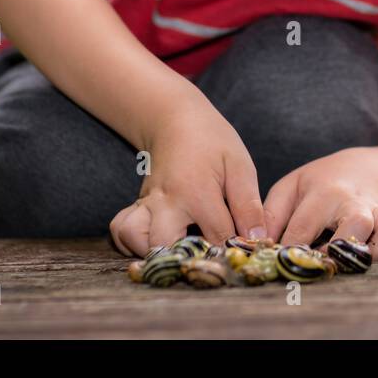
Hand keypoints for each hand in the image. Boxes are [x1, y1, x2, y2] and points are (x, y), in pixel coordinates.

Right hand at [109, 99, 266, 256]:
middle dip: (185, 259)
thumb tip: (257, 240)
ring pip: (133, 239)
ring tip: (178, 251)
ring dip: (153, 252)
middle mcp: (166, 201)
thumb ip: (248, 206)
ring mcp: (146, 204)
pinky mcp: (136, 205)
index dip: (234, 249)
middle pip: (164, 246)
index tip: (243, 253)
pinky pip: (120, 230)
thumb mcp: (240, 167)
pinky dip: (130, 242)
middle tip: (205, 256)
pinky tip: (154, 243)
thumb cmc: (213, 141)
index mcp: (196, 192)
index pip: (217, 237)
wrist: (176, 118)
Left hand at [262, 148, 377, 260]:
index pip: (304, 225)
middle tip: (330, 264)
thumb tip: (255, 243)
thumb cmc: (323, 183)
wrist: (367, 168)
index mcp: (323, 192)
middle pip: (355, 222)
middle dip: (343, 246)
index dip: (293, 248)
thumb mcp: (292, 187)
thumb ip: (272, 213)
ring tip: (365, 261)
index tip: (284, 263)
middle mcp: (356, 201)